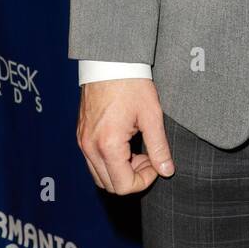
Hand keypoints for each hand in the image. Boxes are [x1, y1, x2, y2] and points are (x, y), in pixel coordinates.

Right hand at [77, 79, 174, 193]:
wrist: (110, 61)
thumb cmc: (131, 84)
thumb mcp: (151, 115)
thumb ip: (159, 147)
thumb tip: (167, 171)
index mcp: (108, 145)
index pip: (123, 186)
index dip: (144, 180)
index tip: (155, 162)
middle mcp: (90, 147)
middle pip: (110, 185)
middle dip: (132, 177)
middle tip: (148, 156)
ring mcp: (83, 141)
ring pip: (100, 176)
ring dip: (120, 171)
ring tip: (137, 149)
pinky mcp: (81, 135)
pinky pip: (93, 161)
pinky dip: (110, 161)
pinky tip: (125, 142)